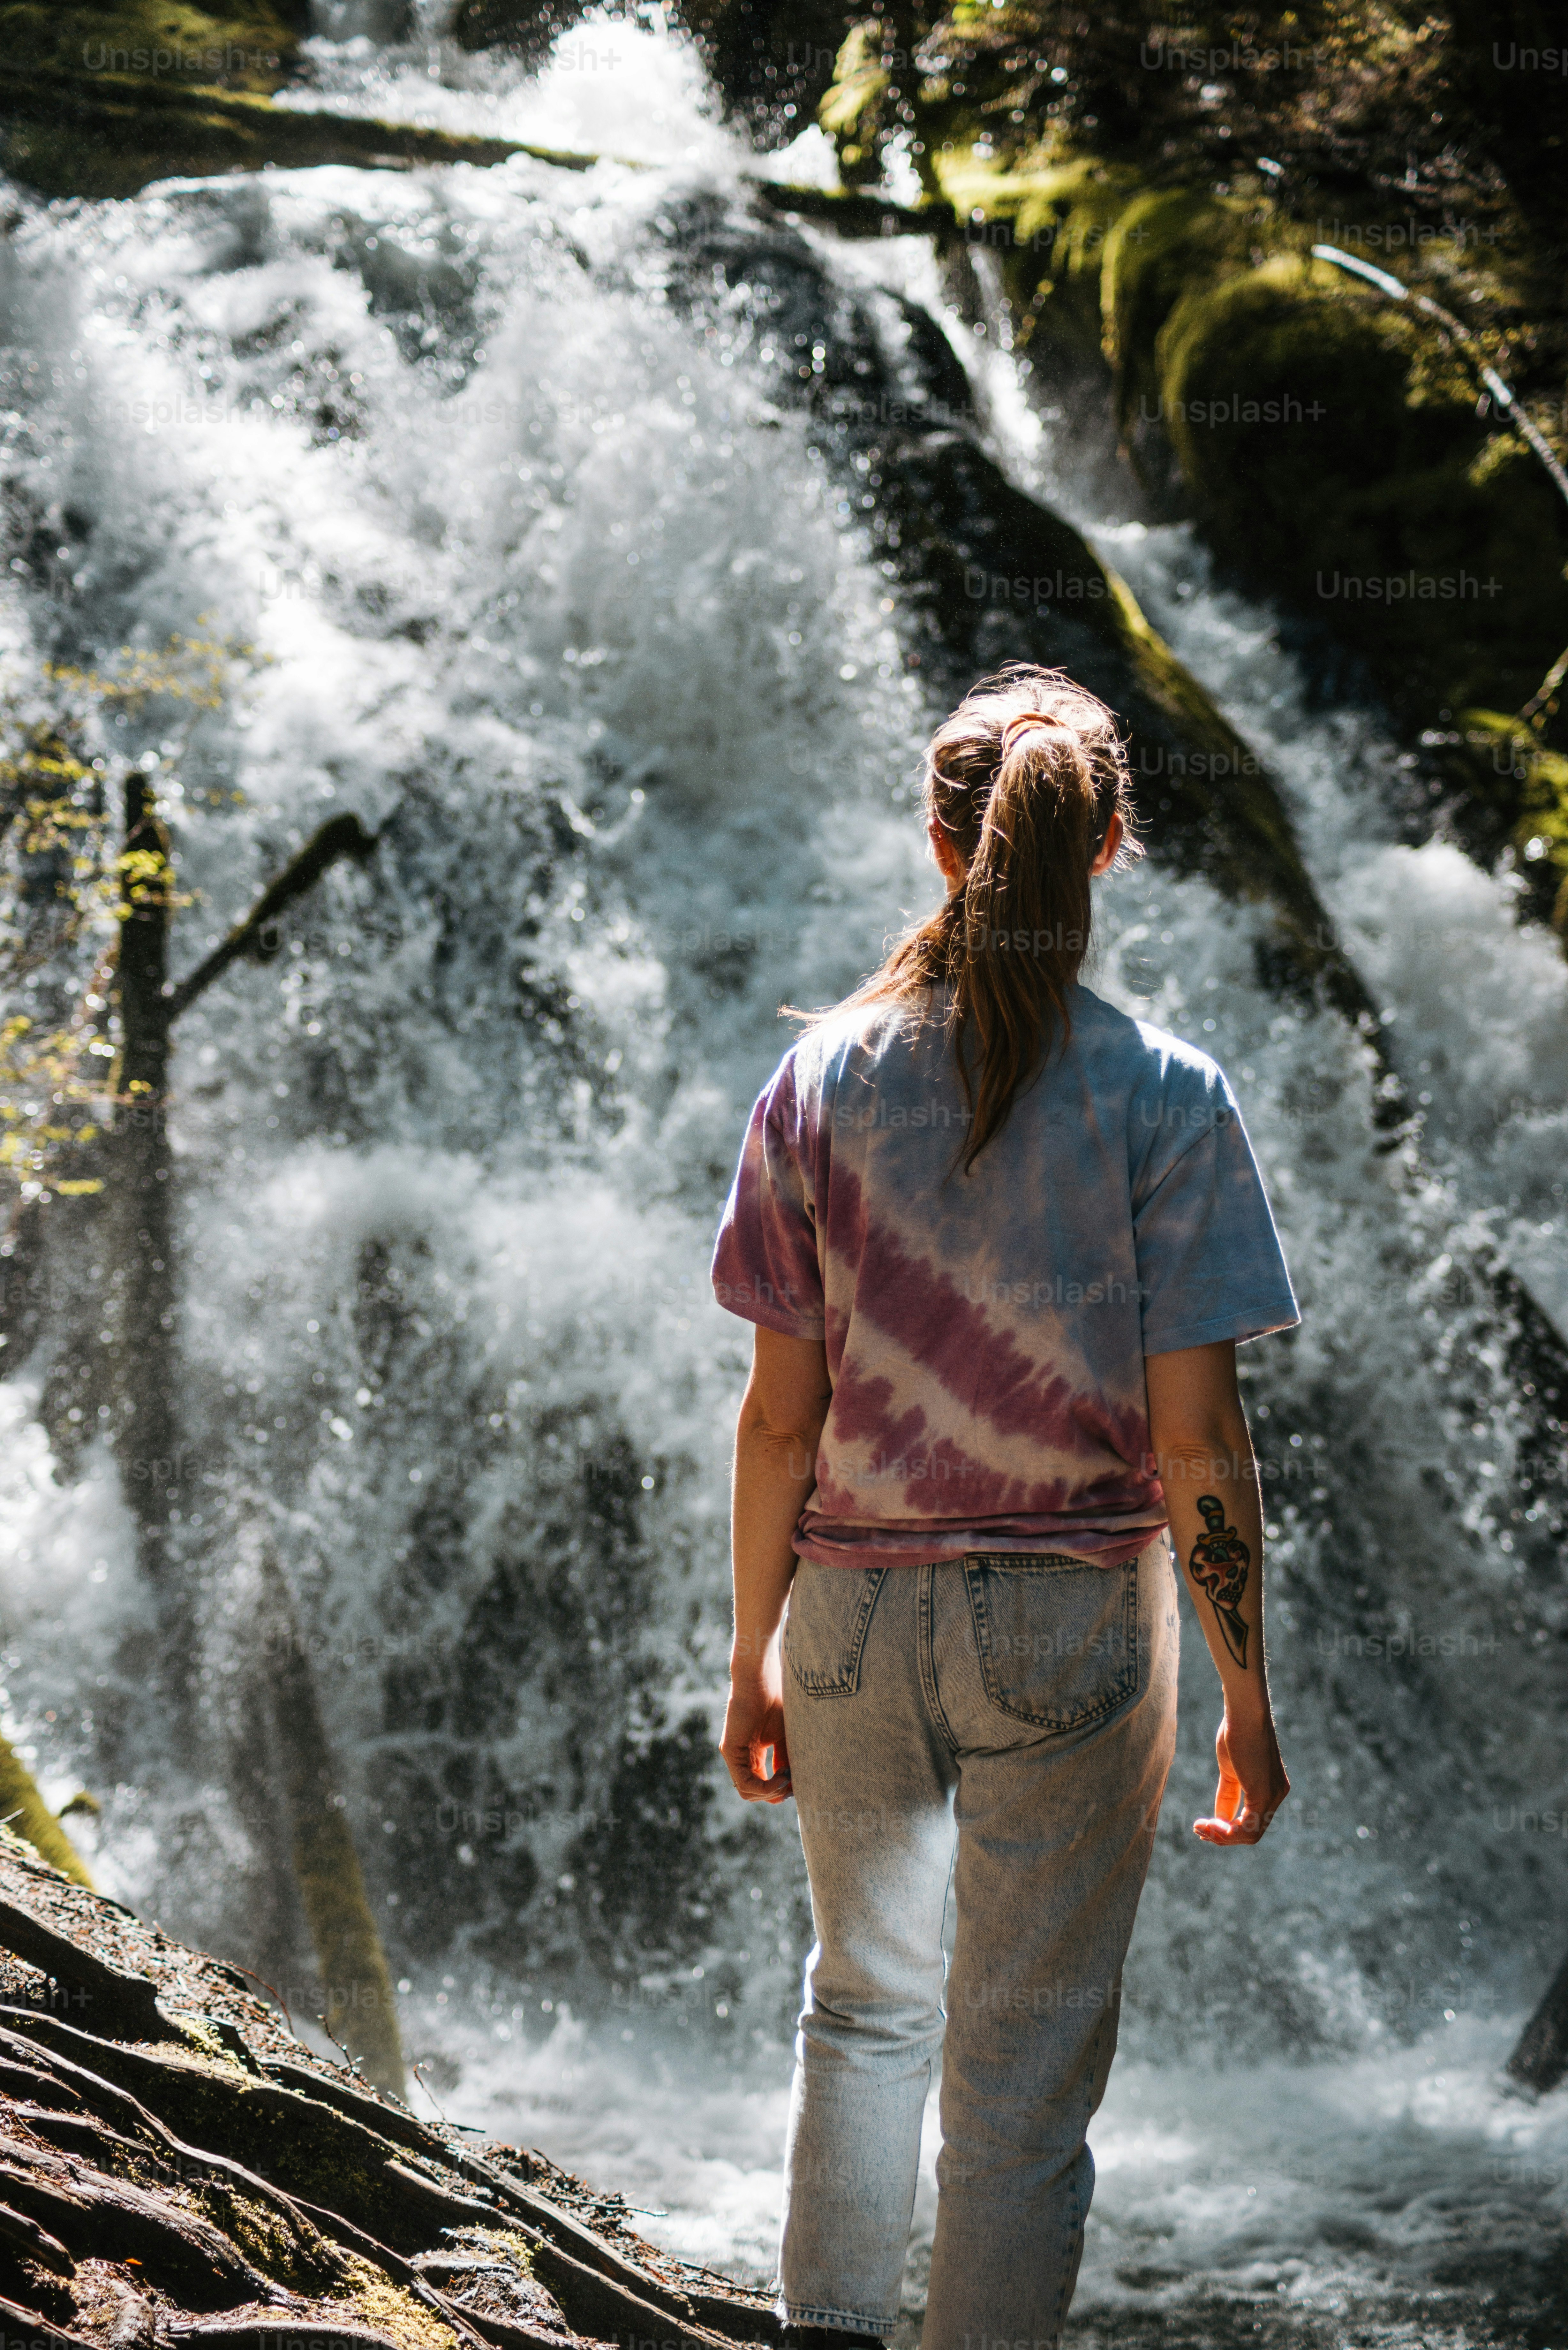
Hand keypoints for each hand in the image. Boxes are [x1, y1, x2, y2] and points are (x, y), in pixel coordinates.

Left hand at [720, 1669, 792, 1803]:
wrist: (761, 1680)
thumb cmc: (776, 1701)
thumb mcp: (786, 1736)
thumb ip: (786, 1759)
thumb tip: (793, 1785)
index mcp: (755, 1752)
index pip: (763, 1784)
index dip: (780, 1790)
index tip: (798, 1784)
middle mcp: (743, 1756)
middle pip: (755, 1792)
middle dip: (776, 1795)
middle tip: (794, 1787)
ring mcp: (735, 1755)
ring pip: (748, 1792)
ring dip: (771, 1793)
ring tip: (788, 1779)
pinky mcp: (730, 1751)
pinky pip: (744, 1783)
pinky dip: (765, 1788)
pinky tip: (781, 1778)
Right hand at [1193, 1706, 1287, 1844]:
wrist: (1243, 1713)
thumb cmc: (1235, 1732)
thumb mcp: (1230, 1771)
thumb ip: (1228, 1795)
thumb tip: (1219, 1819)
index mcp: (1271, 1788)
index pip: (1252, 1821)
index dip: (1228, 1829)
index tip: (1204, 1825)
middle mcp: (1277, 1795)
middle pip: (1252, 1833)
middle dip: (1223, 1836)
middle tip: (1199, 1830)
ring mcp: (1273, 1796)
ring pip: (1250, 1835)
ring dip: (1222, 1836)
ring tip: (1201, 1827)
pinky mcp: (1264, 1795)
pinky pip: (1249, 1828)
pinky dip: (1227, 1832)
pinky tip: (1209, 1824)